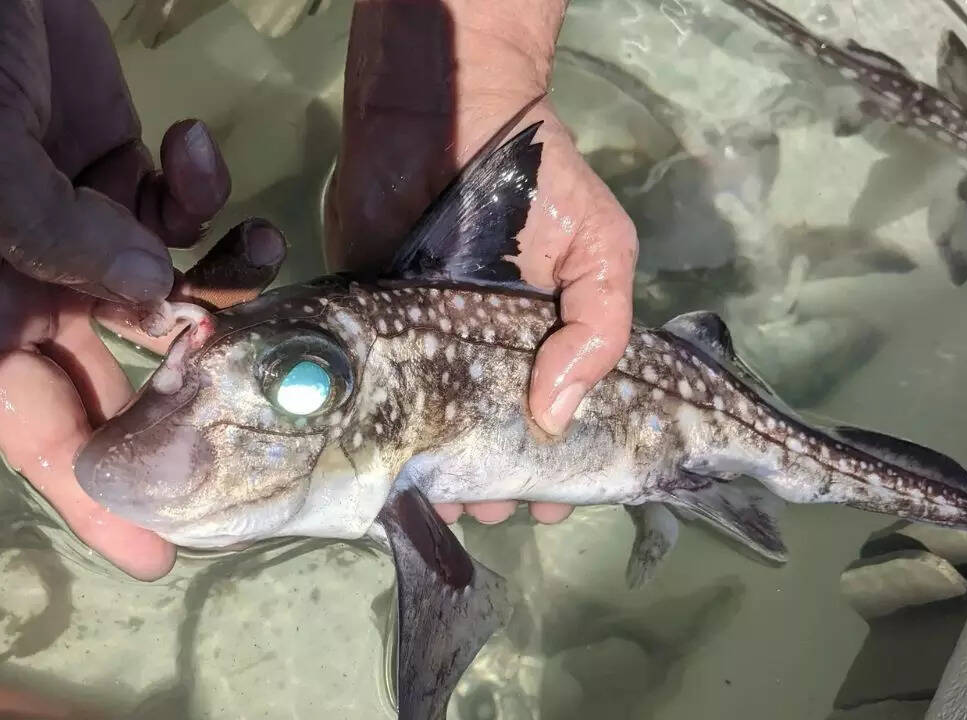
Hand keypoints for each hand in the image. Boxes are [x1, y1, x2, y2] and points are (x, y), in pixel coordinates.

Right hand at [0, 0, 284, 579]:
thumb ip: (51, 225)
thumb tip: (148, 297)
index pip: (32, 423)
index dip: (93, 492)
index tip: (158, 551)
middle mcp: (30, 285)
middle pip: (119, 378)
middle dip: (192, 404)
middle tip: (275, 426)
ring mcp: (85, 235)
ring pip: (172, 300)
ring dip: (222, 284)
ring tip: (255, 250)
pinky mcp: (128, 184)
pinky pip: (182, 221)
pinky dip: (203, 197)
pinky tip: (190, 144)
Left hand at [326, 2, 637, 525]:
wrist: (445, 113)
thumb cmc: (535, 185)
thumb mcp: (599, 250)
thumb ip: (598, 328)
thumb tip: (554, 417)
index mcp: (541, 346)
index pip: (553, 424)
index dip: (554, 471)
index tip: (546, 502)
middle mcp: (481, 357)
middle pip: (487, 440)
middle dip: (490, 485)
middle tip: (485, 504)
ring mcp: (421, 347)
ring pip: (426, 433)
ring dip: (432, 475)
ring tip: (436, 501)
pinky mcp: (367, 328)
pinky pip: (370, 394)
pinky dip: (373, 436)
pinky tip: (377, 471)